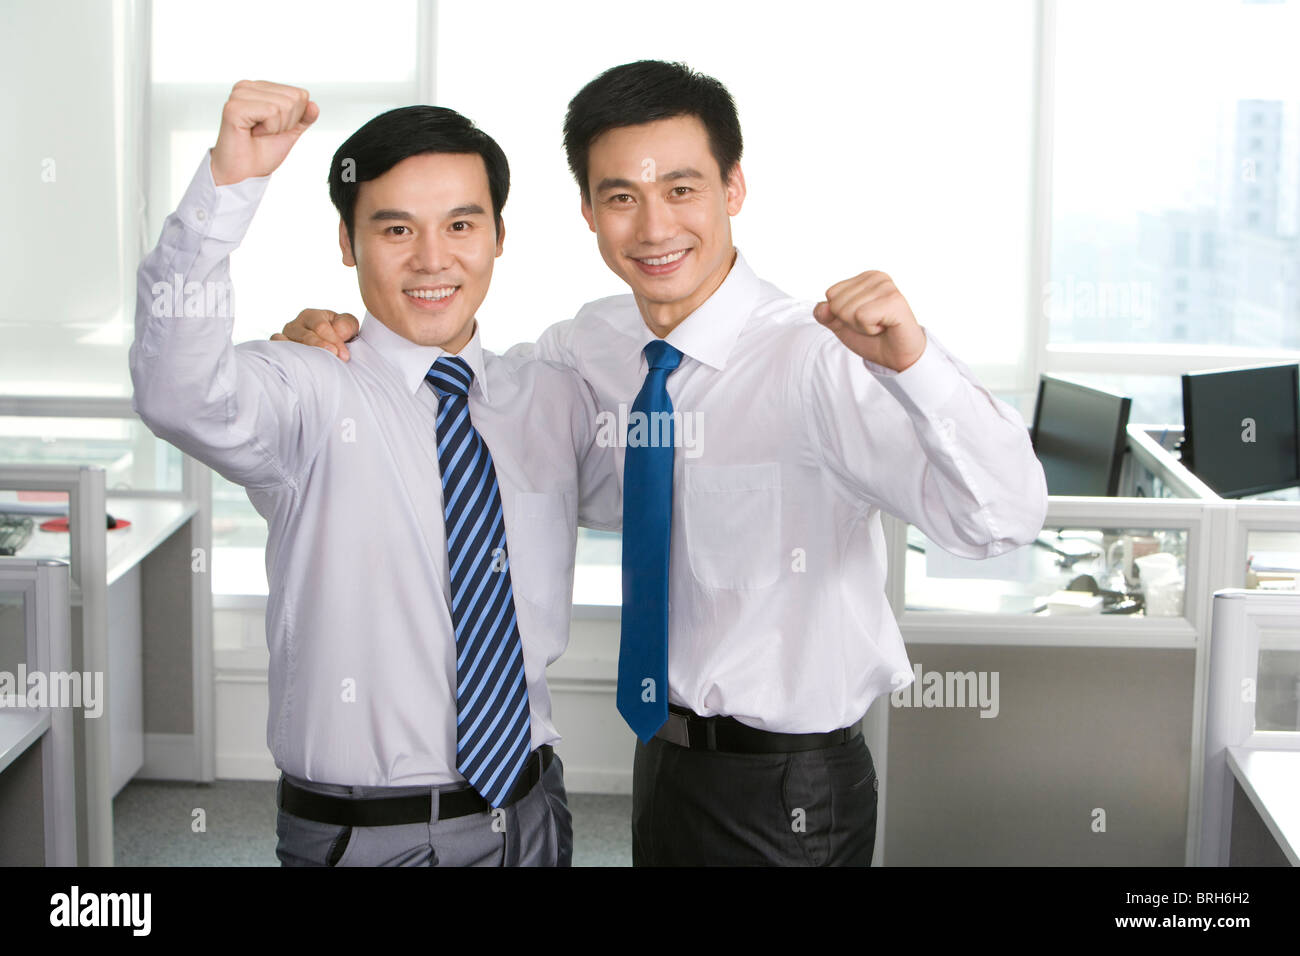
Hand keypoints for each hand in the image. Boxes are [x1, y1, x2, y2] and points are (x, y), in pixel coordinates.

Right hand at [210, 80, 318, 185]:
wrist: (245, 173)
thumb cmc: (262, 152)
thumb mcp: (290, 132)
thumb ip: (303, 117)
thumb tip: (314, 105)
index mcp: (260, 88)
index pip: (300, 94)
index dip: (295, 118)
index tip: (275, 128)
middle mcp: (248, 86)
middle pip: (294, 98)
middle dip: (287, 123)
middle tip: (266, 133)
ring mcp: (239, 94)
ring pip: (284, 105)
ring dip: (277, 127)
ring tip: (259, 133)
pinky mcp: (235, 106)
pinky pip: (271, 111)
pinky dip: (269, 129)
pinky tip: (253, 133)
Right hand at [271, 309, 360, 360]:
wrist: (328, 348)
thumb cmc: (338, 335)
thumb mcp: (347, 326)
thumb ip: (346, 325)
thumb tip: (339, 331)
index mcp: (311, 316)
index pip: (321, 327)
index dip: (334, 341)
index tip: (345, 356)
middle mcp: (294, 326)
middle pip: (306, 337)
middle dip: (322, 348)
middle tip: (337, 358)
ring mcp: (284, 339)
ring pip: (291, 346)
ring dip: (306, 356)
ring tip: (319, 365)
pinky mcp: (279, 352)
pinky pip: (278, 353)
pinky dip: (287, 359)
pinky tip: (300, 367)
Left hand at [812, 271, 926, 371]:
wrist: (895, 357)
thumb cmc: (873, 338)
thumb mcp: (842, 325)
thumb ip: (826, 314)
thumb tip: (822, 308)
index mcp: (865, 278)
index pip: (831, 294)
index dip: (841, 315)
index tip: (863, 319)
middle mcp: (877, 277)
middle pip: (837, 303)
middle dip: (851, 322)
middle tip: (872, 325)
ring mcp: (887, 287)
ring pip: (848, 310)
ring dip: (862, 327)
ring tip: (880, 326)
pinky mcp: (894, 300)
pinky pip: (861, 316)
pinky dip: (869, 329)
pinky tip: (885, 327)